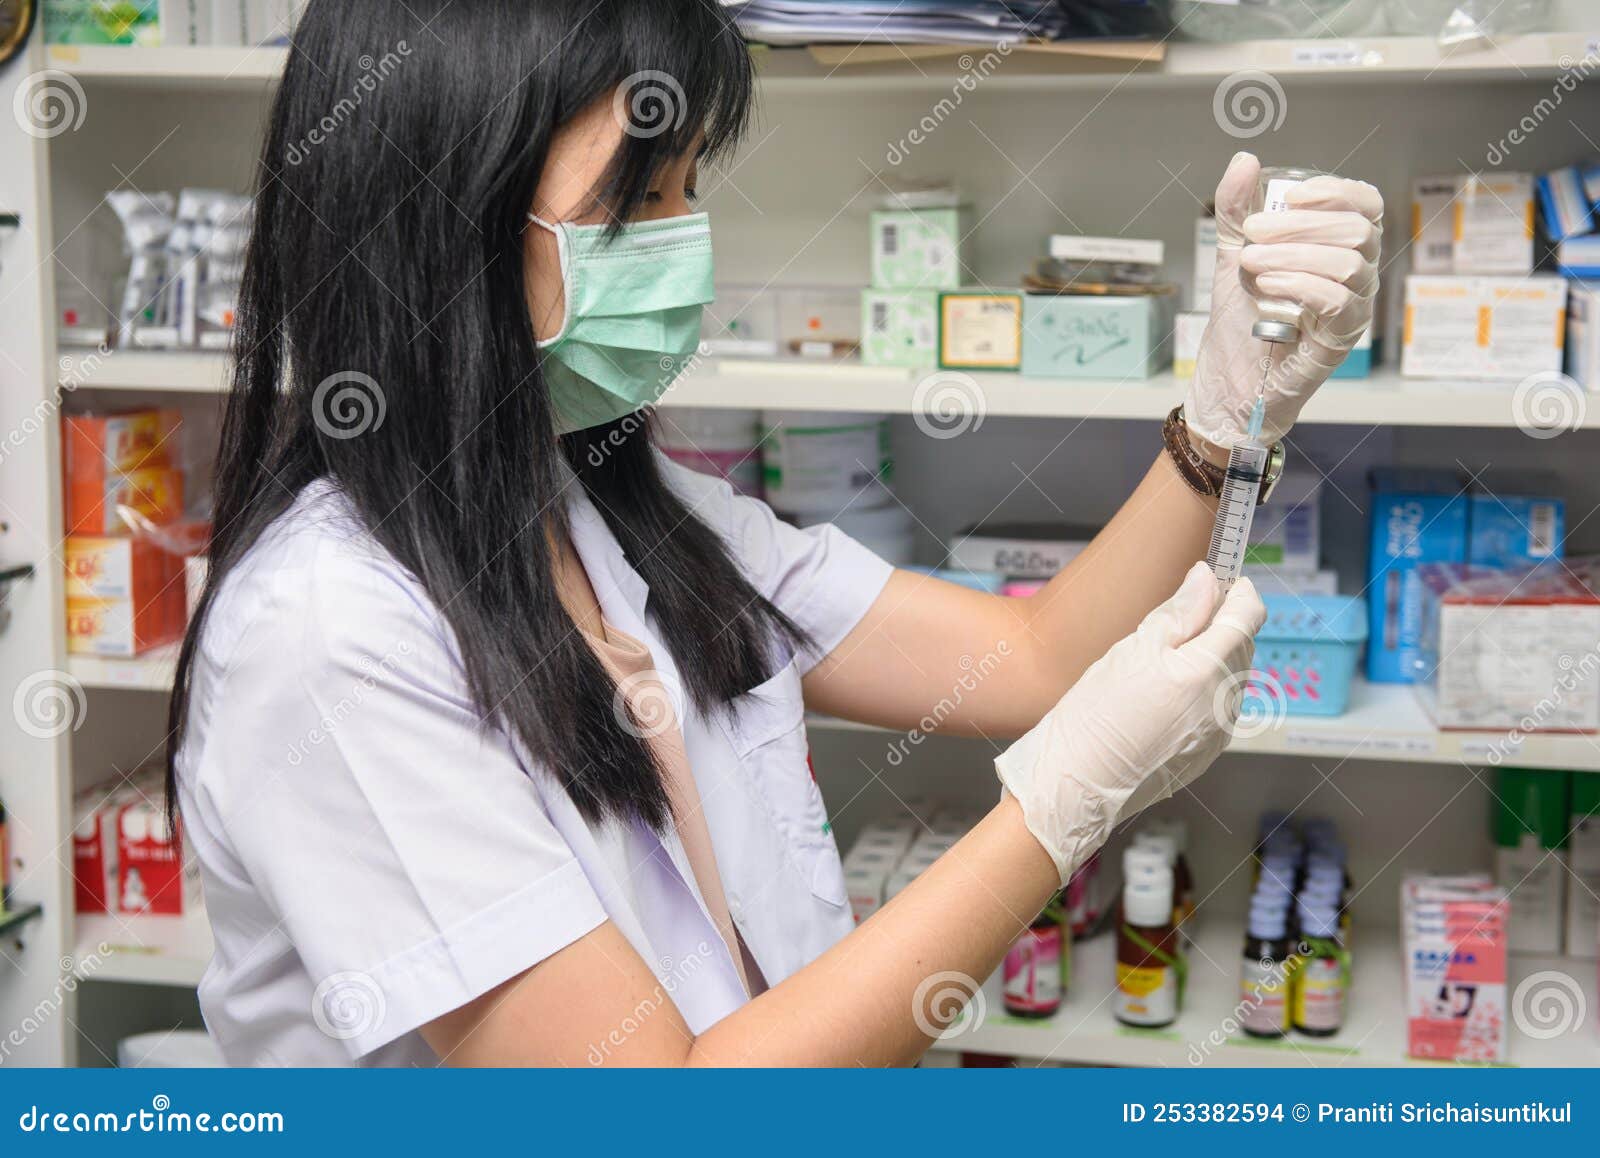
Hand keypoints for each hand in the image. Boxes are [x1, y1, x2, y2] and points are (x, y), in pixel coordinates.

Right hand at [993, 562, 1265, 885]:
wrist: (1074, 785)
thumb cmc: (1094, 715)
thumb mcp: (1133, 648)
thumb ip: (1179, 611)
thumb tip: (1208, 578)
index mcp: (1210, 671)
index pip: (1248, 615)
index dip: (1236, 590)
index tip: (1218, 579)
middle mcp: (1225, 705)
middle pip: (1241, 645)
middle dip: (1219, 624)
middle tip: (1176, 617)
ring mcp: (1218, 734)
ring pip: (1230, 678)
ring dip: (1209, 658)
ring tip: (1160, 661)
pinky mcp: (1204, 755)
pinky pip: (1215, 709)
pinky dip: (1200, 691)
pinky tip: (1160, 696)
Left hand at [1185, 152, 1382, 447]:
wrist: (1228, 380)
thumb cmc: (1240, 320)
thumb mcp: (1233, 254)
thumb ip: (1237, 210)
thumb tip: (1244, 160)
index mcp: (1338, 247)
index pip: (1364, 204)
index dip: (1337, 191)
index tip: (1293, 194)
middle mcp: (1356, 274)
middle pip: (1357, 229)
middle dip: (1301, 224)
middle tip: (1252, 234)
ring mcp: (1353, 307)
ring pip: (1351, 263)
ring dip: (1295, 255)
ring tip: (1252, 264)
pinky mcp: (1342, 338)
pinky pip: (1340, 301)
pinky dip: (1301, 285)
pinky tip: (1268, 288)